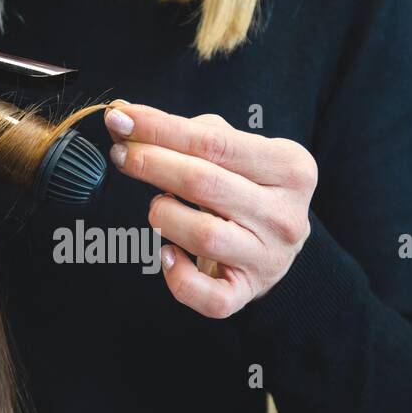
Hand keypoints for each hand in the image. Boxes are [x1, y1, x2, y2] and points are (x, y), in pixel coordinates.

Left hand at [103, 100, 317, 318]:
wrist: (273, 246)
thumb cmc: (246, 189)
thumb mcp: (236, 153)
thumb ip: (189, 133)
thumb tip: (126, 117)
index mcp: (290, 168)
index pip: (214, 142)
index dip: (161, 129)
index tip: (122, 118)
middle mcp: (285, 215)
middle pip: (203, 183)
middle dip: (151, 163)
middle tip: (121, 155)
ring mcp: (268, 258)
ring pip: (202, 236)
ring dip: (163, 215)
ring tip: (157, 206)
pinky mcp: (247, 292)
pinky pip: (206, 295)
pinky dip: (177, 276)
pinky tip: (167, 254)